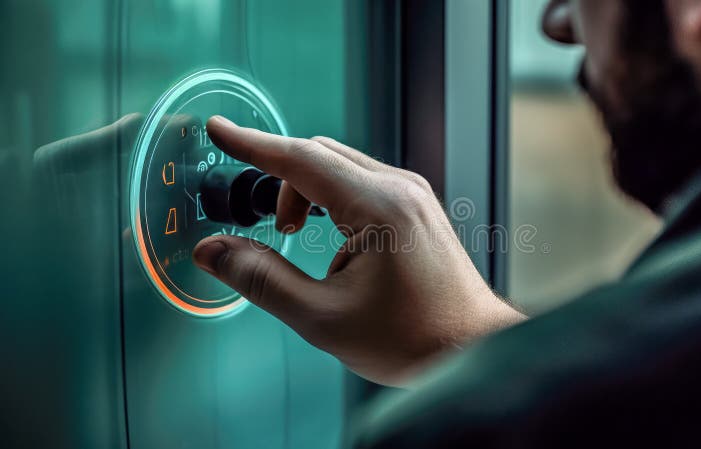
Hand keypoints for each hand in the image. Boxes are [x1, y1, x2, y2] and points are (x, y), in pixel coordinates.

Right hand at [193, 116, 526, 385]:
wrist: (471, 348)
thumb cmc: (412, 339)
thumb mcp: (322, 317)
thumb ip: (261, 279)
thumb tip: (213, 251)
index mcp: (380, 206)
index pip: (300, 158)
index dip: (251, 144)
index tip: (218, 129)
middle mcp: (400, 188)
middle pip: (318, 156)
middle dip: (280, 184)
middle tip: (269, 228)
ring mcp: (412, 194)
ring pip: (338, 168)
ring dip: (306, 193)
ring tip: (299, 239)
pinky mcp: (415, 206)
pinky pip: (360, 182)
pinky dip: (331, 199)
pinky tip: (330, 237)